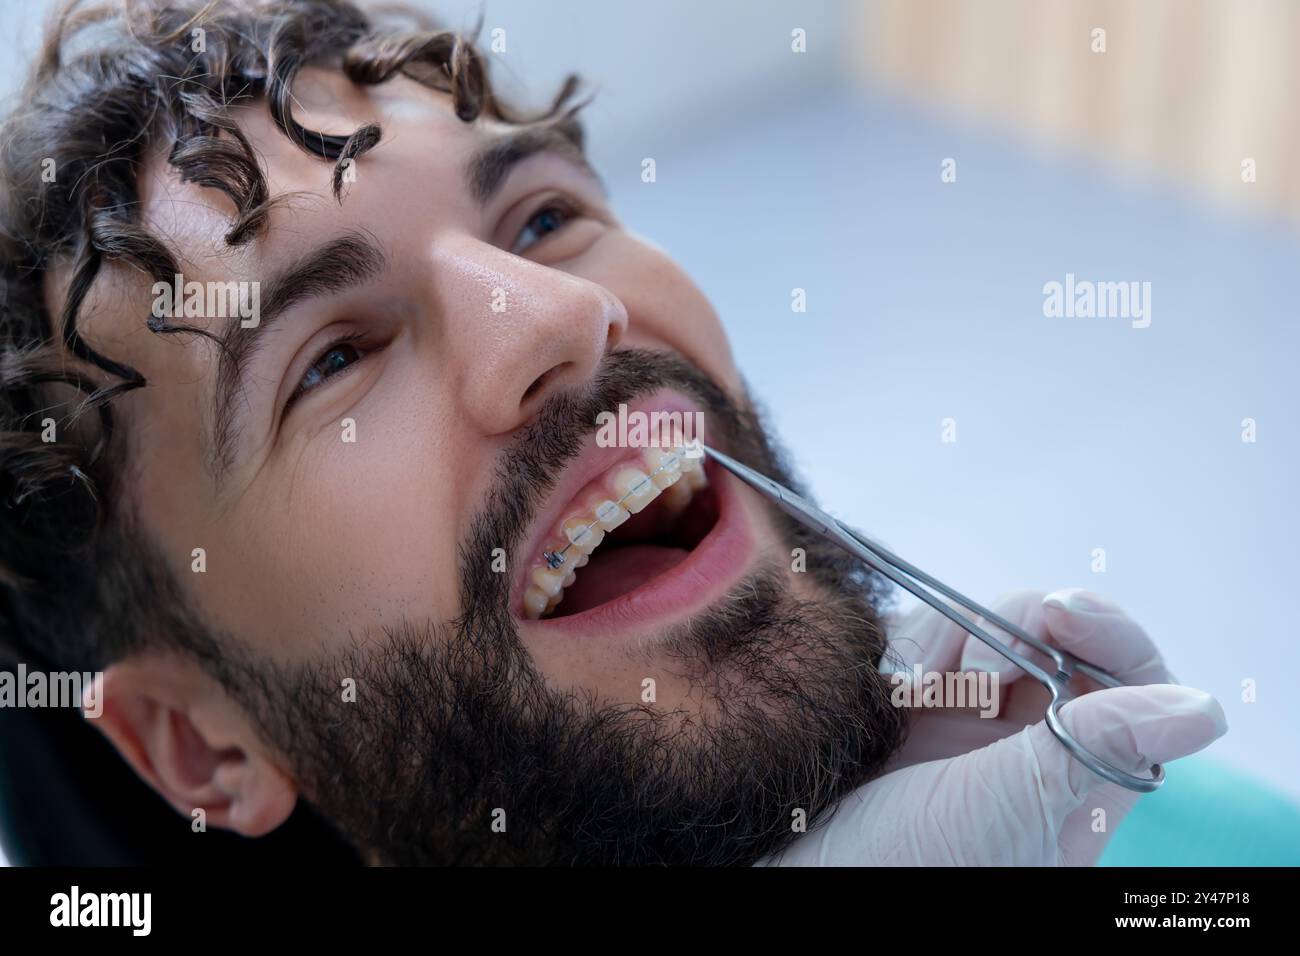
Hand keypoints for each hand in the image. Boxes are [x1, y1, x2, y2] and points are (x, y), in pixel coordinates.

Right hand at [762, 588, 1226, 864]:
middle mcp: (1020, 742)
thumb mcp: (1007, 811)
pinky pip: (911, 632)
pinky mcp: (896, 700)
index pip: (1127, 681)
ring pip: (974, 624)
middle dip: (1003, 636)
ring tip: (904, 703)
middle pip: (1047, 635)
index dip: (1104, 633)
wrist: (783, 873)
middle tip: (963, 679)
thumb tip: (1203, 709)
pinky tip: (877, 697)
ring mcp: (955, 719)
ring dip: (937, 646)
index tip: (1058, 613)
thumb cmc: (902, 871)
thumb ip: (1095, 749)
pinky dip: (895, 651)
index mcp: (1072, 777)